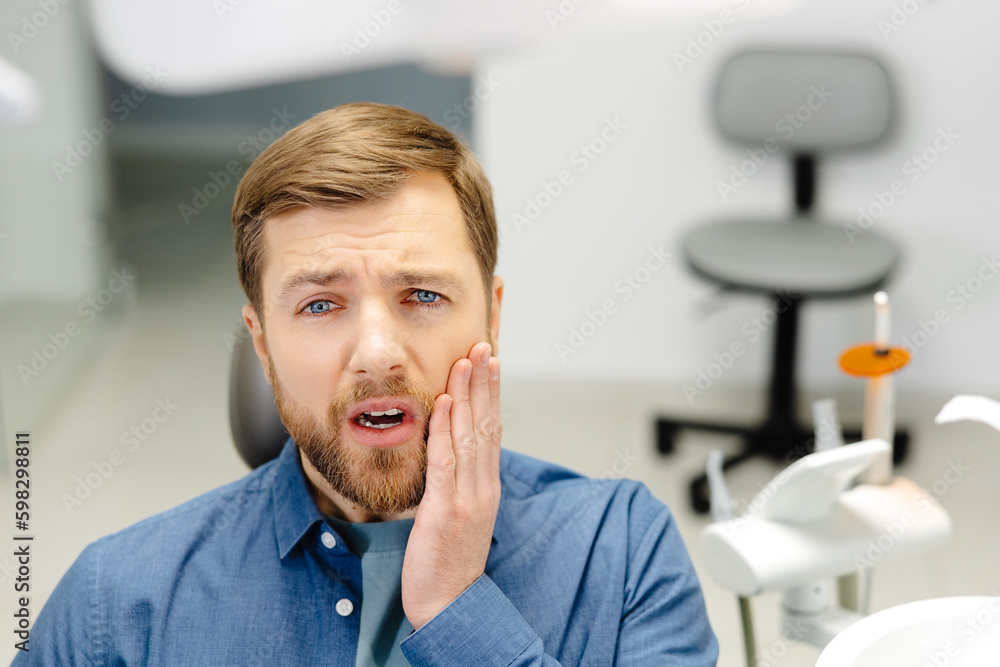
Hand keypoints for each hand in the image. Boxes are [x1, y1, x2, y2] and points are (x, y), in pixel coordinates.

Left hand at [401, 341, 501, 630]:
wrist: (450, 606)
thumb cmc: (449, 564)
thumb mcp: (461, 518)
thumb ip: (459, 485)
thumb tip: (453, 457)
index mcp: (486, 487)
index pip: (492, 430)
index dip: (491, 394)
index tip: (490, 363)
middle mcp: (482, 487)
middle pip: (486, 424)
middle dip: (484, 383)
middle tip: (484, 346)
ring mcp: (467, 497)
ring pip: (470, 435)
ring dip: (468, 394)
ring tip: (466, 360)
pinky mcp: (445, 509)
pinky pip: (446, 461)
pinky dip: (447, 429)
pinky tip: (447, 403)